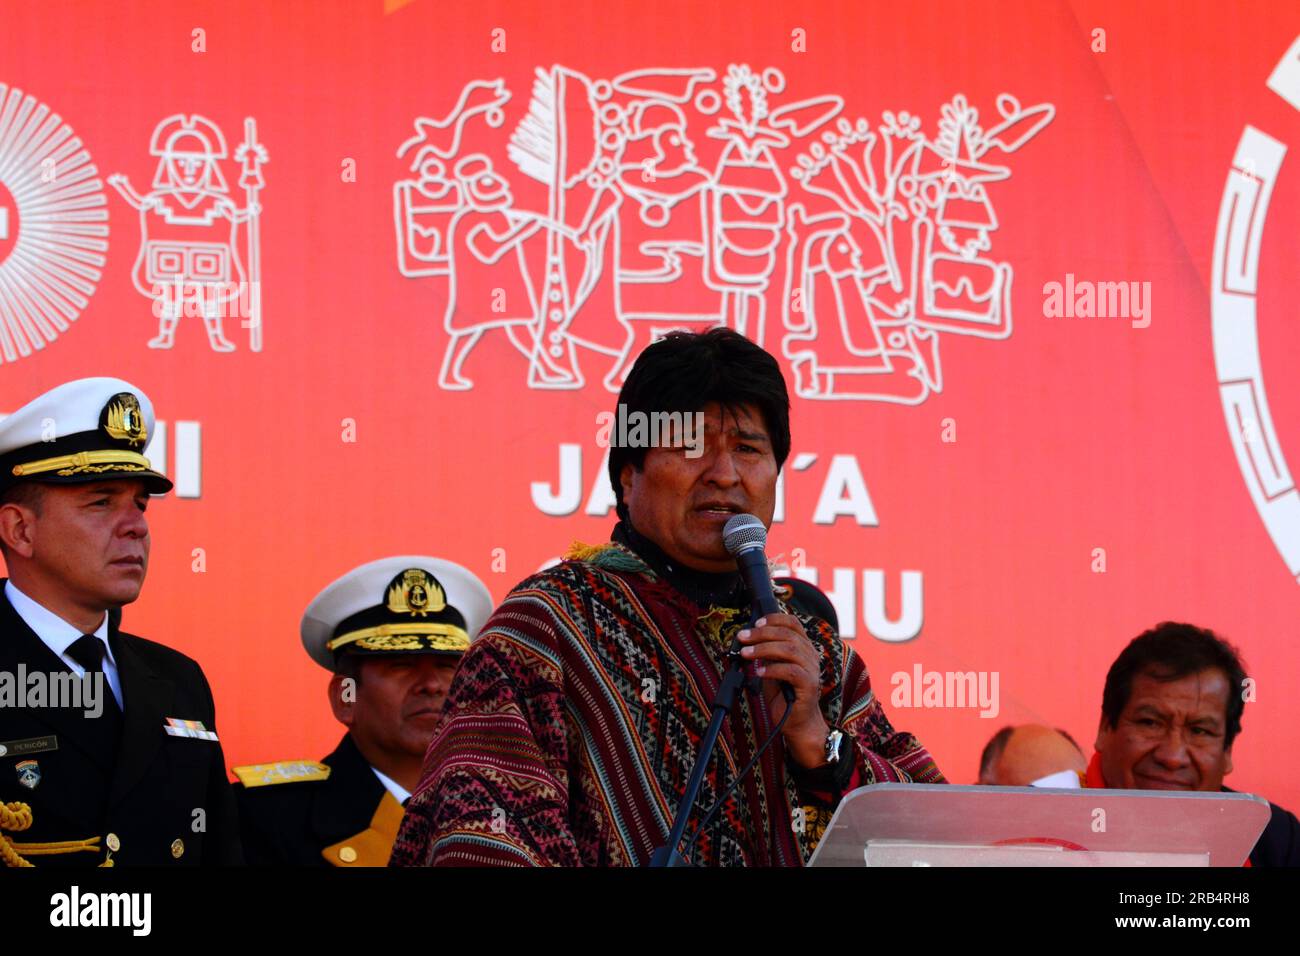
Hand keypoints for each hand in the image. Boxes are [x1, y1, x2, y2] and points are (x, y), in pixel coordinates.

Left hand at [737, 614, 828, 768]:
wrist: (796, 721)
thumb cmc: (783, 694)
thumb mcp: (772, 667)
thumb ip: (766, 652)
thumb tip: (747, 638)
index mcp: (803, 647)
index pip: (793, 623)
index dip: (774, 619)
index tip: (755, 623)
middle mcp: (810, 655)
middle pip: (788, 634)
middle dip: (762, 634)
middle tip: (743, 638)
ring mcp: (812, 670)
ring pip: (789, 650)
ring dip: (764, 649)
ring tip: (746, 653)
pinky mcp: (809, 685)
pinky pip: (791, 671)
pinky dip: (772, 669)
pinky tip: (759, 673)